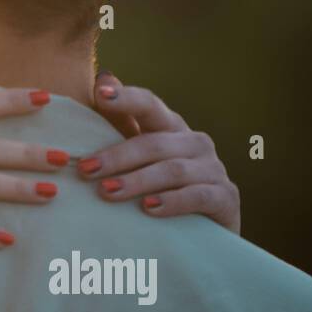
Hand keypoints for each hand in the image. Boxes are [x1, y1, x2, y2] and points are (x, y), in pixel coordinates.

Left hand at [79, 71, 240, 234]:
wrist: (201, 235)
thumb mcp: (136, 160)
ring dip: (137, 181)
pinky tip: (149, 208)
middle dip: (117, 156)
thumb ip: (121, 123)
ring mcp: (213, 169)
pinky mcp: (225, 197)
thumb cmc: (159, 191)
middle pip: (154, 143)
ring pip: (173, 170)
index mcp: (171, 128)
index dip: (126, 98)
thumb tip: (104, 75)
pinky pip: (198, 196)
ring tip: (107, 192)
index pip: (149, 105)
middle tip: (85, 170)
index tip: (99, 94)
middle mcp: (195, 142)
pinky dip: (172, 201)